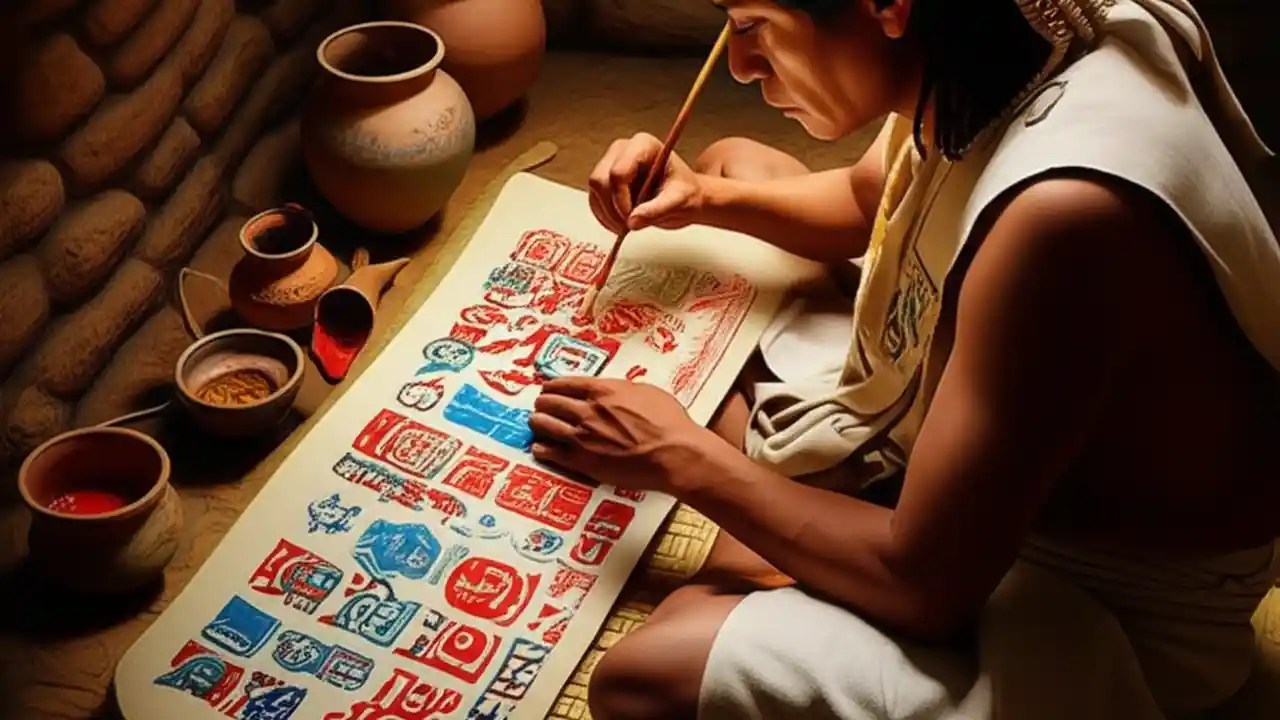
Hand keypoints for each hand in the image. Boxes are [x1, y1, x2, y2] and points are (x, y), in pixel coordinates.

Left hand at [529, 376, 713, 493]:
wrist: (674, 454)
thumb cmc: (669, 423)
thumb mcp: (647, 392)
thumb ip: (623, 389)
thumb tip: (615, 390)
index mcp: (603, 390)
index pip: (564, 383)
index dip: (552, 386)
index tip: (548, 388)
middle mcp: (587, 410)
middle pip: (549, 402)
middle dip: (543, 403)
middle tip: (541, 406)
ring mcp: (581, 437)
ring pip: (543, 425)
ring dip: (538, 423)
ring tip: (537, 424)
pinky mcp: (582, 462)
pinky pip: (550, 452)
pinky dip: (542, 448)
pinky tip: (540, 448)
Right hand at [588, 133, 705, 233]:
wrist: (683, 197)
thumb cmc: (685, 193)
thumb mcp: (679, 202)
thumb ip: (657, 210)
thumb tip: (632, 221)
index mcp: (644, 146)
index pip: (618, 172)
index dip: (621, 200)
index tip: (631, 219)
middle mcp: (623, 149)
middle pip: (600, 180)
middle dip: (612, 208)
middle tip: (628, 227)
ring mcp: (611, 162)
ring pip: (594, 190)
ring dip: (607, 214)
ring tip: (627, 226)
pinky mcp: (605, 178)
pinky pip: (594, 198)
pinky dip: (604, 216)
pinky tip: (620, 224)